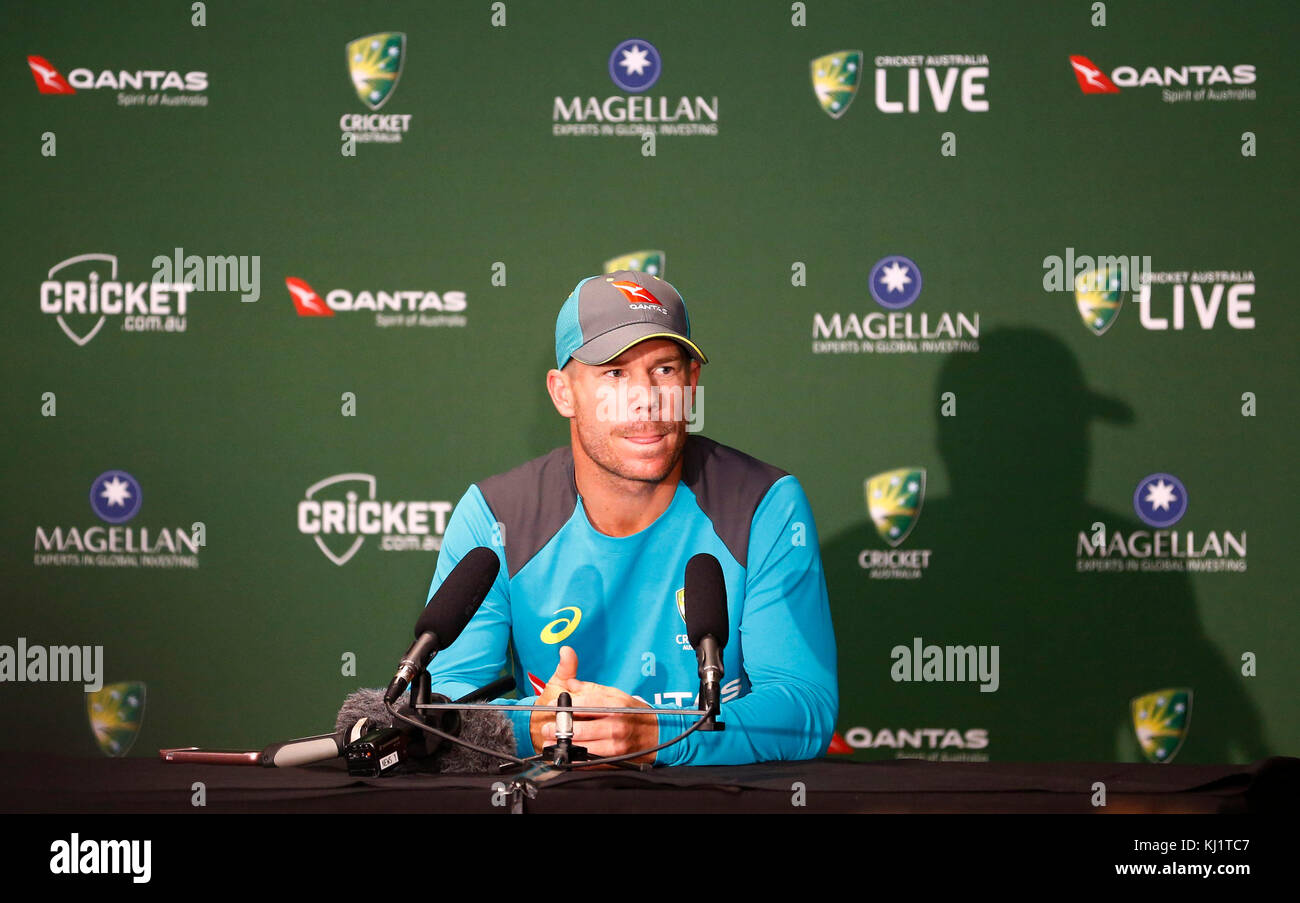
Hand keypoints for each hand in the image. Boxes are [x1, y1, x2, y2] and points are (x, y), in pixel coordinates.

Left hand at [530, 646, 657, 763]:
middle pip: (582, 727)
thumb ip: (590, 689)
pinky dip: (576, 759)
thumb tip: (570, 683)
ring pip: (584, 747)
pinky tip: (565, 755)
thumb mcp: (615, 694)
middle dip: (560, 728)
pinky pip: (592, 762)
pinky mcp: (615, 759)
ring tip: (549, 742)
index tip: (552, 704)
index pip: (585, 703)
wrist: (656, 732)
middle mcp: (616, 724)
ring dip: (564, 745)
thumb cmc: (632, 712)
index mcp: (615, 705)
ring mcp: (616, 744)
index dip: (566, 703)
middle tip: (546, 727)